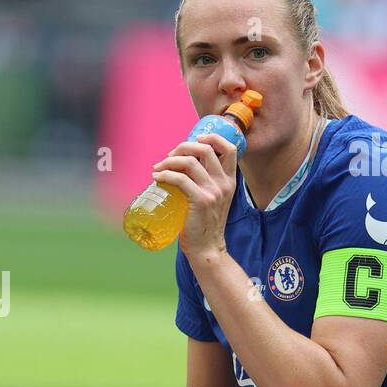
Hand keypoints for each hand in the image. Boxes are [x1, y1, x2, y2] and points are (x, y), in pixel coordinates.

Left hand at [150, 132, 237, 261]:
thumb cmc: (204, 224)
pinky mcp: (201, 201)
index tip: (194, 139)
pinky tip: (156, 178)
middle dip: (183, 146)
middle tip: (169, 156)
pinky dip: (165, 175)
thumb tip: (182, 167)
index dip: (212, 137)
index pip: (229, 148)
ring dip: (169, 161)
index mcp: (230, 181)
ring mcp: (213, 191)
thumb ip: (205, 183)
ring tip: (158, 168)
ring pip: (190, 161)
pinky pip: (180, 179)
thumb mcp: (213, 199)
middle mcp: (224, 183)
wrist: (206, 248)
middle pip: (206, 149)